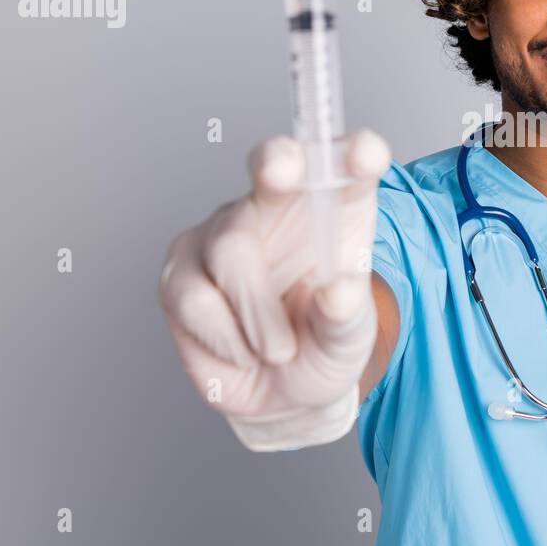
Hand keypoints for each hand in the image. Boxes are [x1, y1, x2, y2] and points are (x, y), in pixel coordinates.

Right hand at [157, 129, 390, 447]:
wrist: (282, 393)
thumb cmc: (322, 345)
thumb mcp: (348, 338)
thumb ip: (345, 315)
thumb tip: (338, 292)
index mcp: (334, 206)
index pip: (348, 162)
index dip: (357, 151)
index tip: (366, 156)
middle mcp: (275, 203)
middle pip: (272, 166)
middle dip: (277, 166)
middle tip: (284, 170)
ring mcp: (222, 231)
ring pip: (230, 248)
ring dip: (257, 314)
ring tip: (280, 350)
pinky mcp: (180, 270)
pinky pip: (196, 297)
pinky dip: (226, 338)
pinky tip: (242, 351)